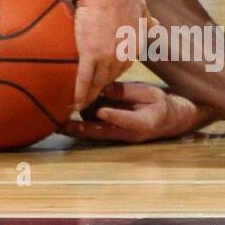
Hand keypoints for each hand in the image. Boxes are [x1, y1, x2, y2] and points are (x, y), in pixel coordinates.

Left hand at [61, 81, 202, 142]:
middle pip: (102, 133)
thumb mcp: (149, 93)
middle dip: (81, 130)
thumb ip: (127, 92)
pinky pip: (94, 130)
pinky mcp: (112, 132)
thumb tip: (104, 89)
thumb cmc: (159, 104)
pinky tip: (65, 118)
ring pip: (94, 133)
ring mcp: (119, 135)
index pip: (127, 120)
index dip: (114, 115)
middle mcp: (128, 133)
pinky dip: (80, 125)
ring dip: (77, 127)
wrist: (167, 120)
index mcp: (143, 122)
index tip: (101, 110)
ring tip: (57, 120)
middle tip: (62, 125)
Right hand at [70, 0, 150, 109]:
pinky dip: (80, 93)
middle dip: (102, 88)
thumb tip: (157, 23)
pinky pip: (85, 79)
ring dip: (91, 96)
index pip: (124, 65)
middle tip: (91, 96)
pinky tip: (74, 104)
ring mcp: (107, 56)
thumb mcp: (140, 5)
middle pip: (111, 77)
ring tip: (82, 106)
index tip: (104, 78)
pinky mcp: (90, 54)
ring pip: (98, 83)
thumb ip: (148, 18)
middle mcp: (124, 54)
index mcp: (135, 44)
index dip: (112, 72)